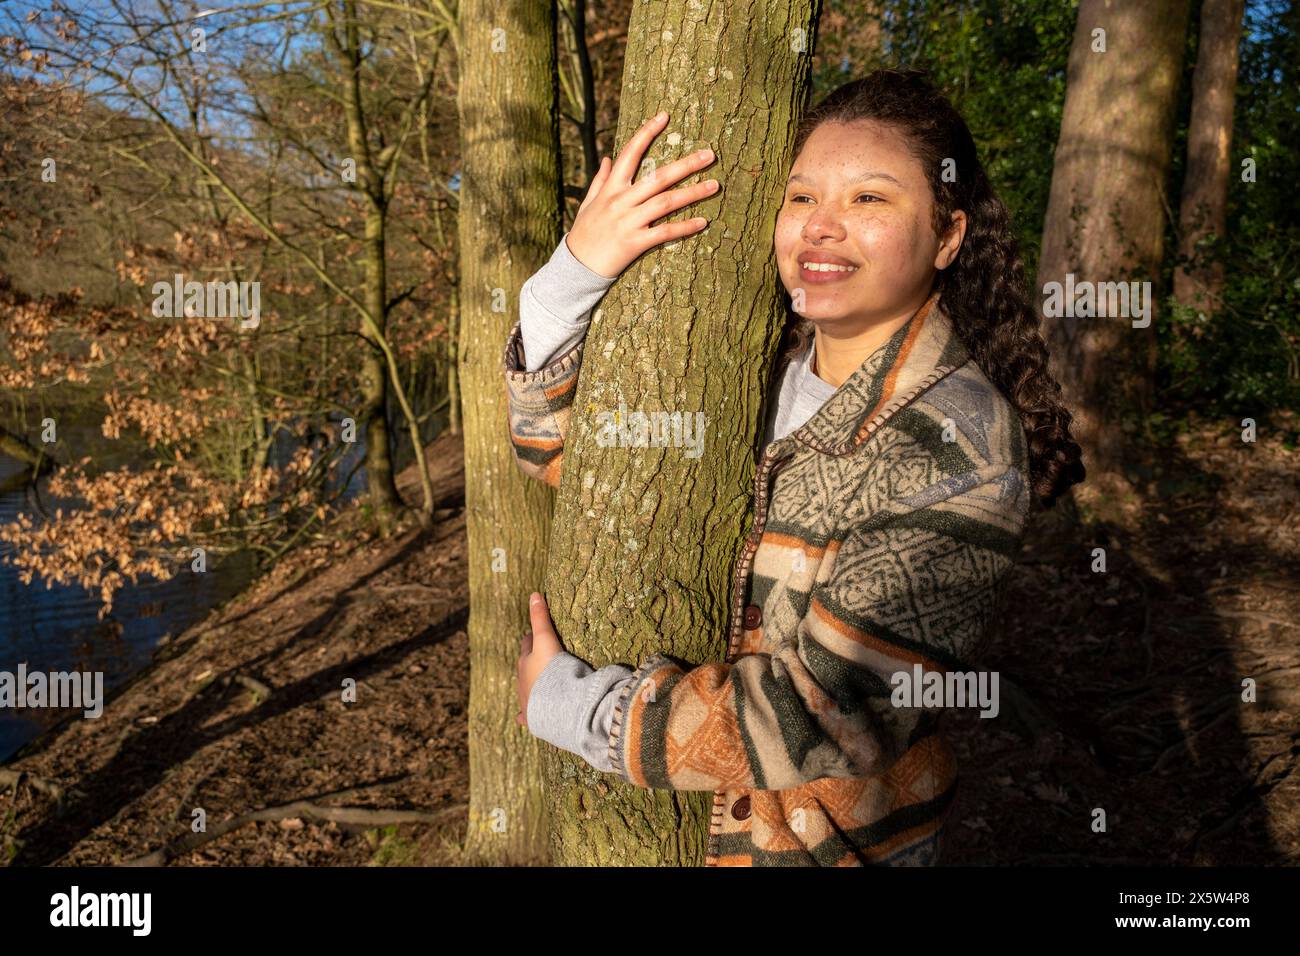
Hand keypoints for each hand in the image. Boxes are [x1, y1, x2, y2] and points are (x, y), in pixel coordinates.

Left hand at [516, 591, 564, 728]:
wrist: (555, 705)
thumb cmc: (551, 671)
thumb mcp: (546, 640)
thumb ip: (541, 618)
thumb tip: (533, 593)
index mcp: (526, 662)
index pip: (528, 645)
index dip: (533, 639)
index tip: (536, 635)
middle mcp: (522, 681)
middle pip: (525, 667)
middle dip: (530, 662)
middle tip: (537, 658)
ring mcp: (526, 700)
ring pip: (525, 690)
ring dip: (530, 686)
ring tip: (536, 685)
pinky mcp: (531, 717)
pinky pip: (525, 716)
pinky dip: (524, 715)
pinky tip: (522, 718)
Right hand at [565, 110, 718, 279]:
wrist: (576, 267)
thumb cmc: (584, 234)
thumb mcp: (588, 203)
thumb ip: (600, 180)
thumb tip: (607, 158)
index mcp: (611, 188)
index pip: (630, 153)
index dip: (646, 132)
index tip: (664, 115)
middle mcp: (621, 201)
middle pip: (658, 177)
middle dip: (686, 164)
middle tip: (709, 154)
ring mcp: (628, 222)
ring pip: (665, 202)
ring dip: (692, 193)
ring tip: (714, 185)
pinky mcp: (635, 243)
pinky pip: (664, 232)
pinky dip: (684, 227)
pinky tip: (703, 222)